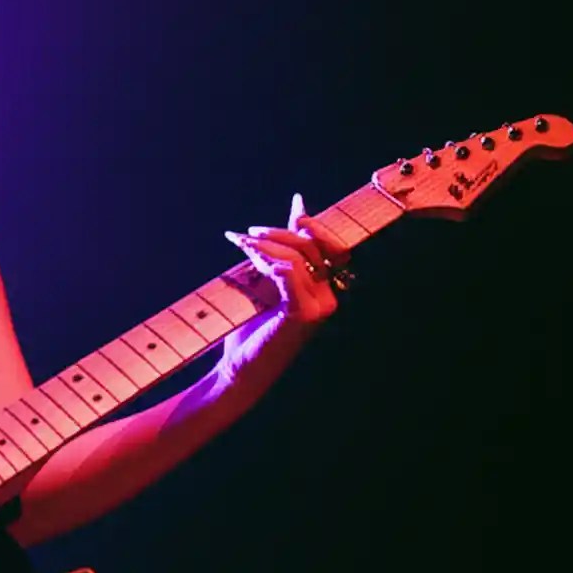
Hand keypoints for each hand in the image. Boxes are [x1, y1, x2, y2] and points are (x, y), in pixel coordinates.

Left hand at [224, 192, 349, 325]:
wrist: (239, 367)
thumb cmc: (251, 326)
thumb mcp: (268, 280)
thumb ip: (283, 250)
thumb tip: (298, 205)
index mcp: (324, 289)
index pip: (333, 247)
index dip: (316, 225)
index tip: (296, 210)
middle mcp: (328, 298)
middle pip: (313, 248)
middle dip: (280, 234)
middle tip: (249, 234)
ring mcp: (319, 308)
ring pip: (298, 258)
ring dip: (266, 247)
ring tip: (241, 244)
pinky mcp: (303, 315)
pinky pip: (290, 276)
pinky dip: (271, 264)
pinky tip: (255, 264)